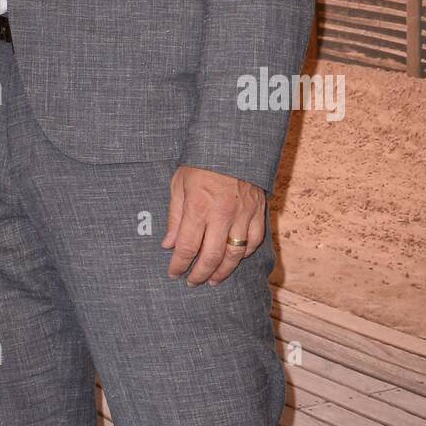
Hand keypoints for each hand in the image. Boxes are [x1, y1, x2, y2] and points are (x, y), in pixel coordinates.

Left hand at [161, 165, 265, 285]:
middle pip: (211, 257)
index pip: (187, 247)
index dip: (178, 264)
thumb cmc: (201, 162)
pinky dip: (244, 254)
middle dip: (200, 274)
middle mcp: (222, 214)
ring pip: (235, 254)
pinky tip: (234, 259)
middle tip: (192, 282)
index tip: (173, 273)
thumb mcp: (179, 184)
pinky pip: (254, 241)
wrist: (232, 143)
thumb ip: (174, 216)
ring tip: (213, 279)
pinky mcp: (258, 211)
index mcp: (198, 207)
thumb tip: (168, 244)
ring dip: (223, 271)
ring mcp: (243, 214)